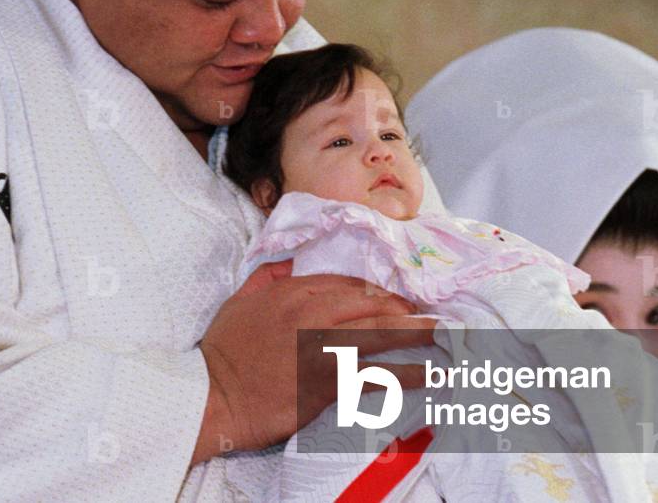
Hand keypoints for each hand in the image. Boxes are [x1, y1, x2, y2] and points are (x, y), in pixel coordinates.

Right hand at [190, 260, 434, 464]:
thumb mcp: (241, 299)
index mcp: (294, 291)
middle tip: (429, 313)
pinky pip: (376, 376)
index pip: (346, 283)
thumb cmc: (224, 349)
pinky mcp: (328, 383)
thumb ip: (269, 276)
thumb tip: (291, 262)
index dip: (376, 290)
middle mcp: (313, 314)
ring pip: (381, 333)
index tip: (395, 298)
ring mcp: (323, 348)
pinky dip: (406, 374)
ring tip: (445, 333)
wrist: (213, 395)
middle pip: (371, 302)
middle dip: (404, 306)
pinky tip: (429, 374)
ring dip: (417, 332)